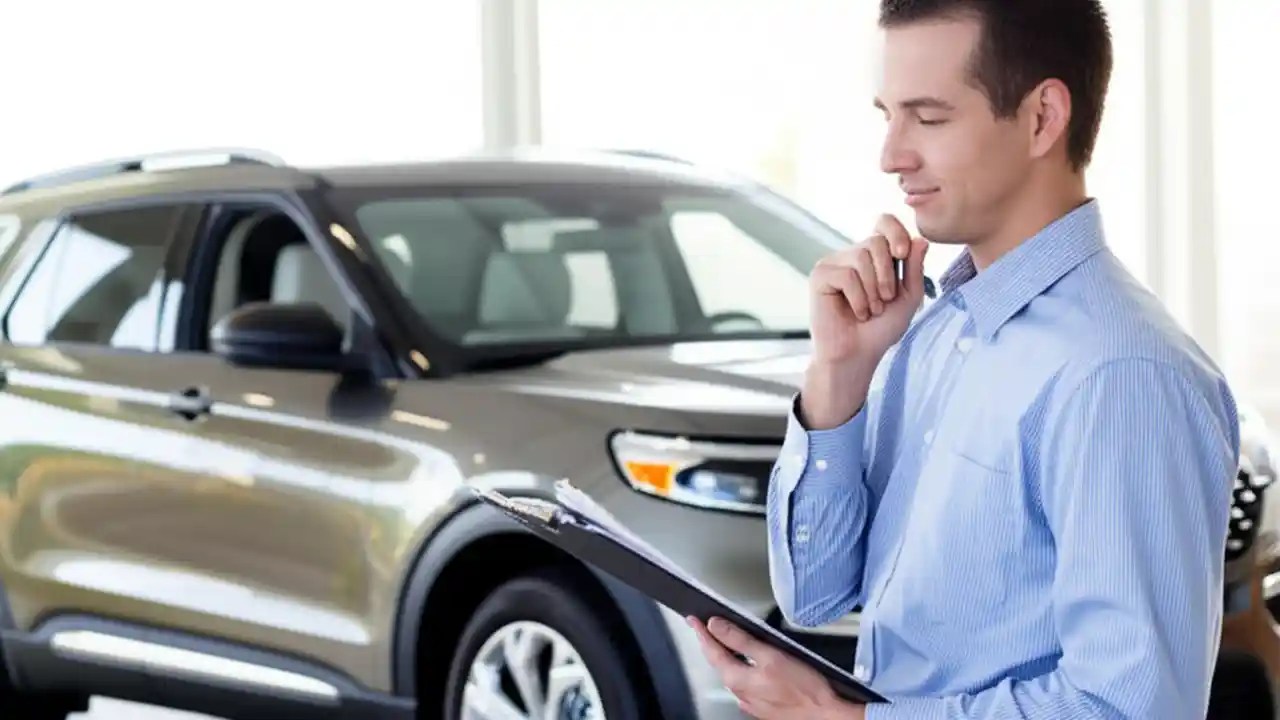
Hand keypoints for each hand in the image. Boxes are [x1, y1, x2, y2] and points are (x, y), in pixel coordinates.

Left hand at [688, 616, 864, 719]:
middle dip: (711, 643)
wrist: (826, 715)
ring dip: (726, 655)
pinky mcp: (763, 705)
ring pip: (732, 673)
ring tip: (723, 640)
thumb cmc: (805, 689)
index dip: (701, 632)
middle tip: (703, 627)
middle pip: (719, 662)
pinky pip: (745, 683)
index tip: (693, 619)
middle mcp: (739, 692)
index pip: (710, 650)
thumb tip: (716, 625)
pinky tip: (748, 663)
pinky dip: (741, 668)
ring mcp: (751, 701)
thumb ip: (740, 639)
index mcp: (736, 678)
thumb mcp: (770, 655)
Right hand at [809, 214, 928, 367]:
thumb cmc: (881, 328)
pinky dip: (858, 298)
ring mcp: (833, 264)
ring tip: (871, 310)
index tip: (902, 254)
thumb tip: (920, 239)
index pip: (883, 222)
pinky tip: (857, 313)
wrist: (858, 355)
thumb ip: (915, 268)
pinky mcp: (820, 276)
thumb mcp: (908, 297)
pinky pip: (846, 275)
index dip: (895, 231)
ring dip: (873, 290)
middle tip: (886, 300)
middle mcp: (852, 255)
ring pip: (861, 257)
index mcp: (874, 256)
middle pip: (875, 241)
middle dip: (888, 273)